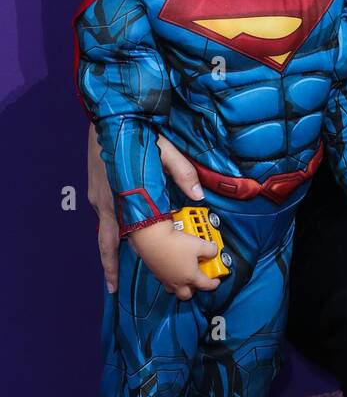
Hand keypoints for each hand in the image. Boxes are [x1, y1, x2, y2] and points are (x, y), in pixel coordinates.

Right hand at [87, 127, 204, 292]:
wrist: (109, 109)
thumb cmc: (135, 128)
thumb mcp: (163, 148)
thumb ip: (181, 171)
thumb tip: (198, 194)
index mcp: (118, 196)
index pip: (114, 238)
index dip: (113, 262)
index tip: (113, 284)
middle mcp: (105, 200)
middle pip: (105, 240)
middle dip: (109, 264)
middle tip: (111, 286)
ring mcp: (99, 194)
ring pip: (106, 228)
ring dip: (113, 246)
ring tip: (119, 266)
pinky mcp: (98, 187)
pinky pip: (106, 215)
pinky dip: (113, 228)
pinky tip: (123, 232)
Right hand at [127, 221, 220, 299]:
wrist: (152, 239)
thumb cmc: (176, 244)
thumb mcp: (199, 244)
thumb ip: (210, 249)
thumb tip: (213, 251)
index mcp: (190, 277)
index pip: (205, 285)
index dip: (213, 284)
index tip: (216, 281)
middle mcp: (177, 281)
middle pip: (186, 295)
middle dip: (193, 290)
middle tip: (198, 281)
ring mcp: (164, 278)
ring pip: (173, 290)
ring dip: (179, 286)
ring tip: (184, 277)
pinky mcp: (155, 272)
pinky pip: (164, 280)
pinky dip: (169, 277)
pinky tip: (172, 268)